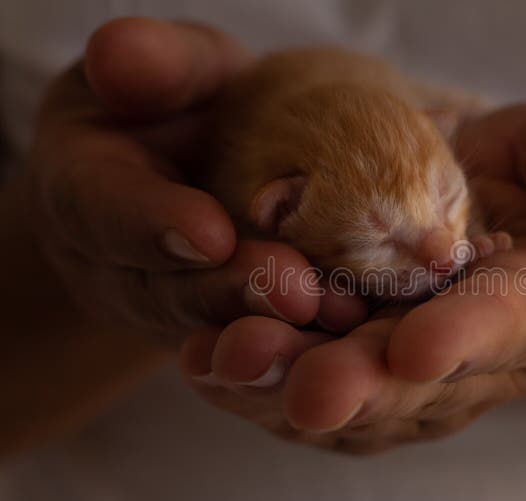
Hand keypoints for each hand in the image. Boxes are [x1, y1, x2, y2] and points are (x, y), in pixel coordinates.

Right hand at [22, 17, 365, 342]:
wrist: (197, 160)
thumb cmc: (182, 104)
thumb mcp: (167, 69)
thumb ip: (152, 64)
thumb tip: (119, 53)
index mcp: (85, 188)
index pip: (100, 208)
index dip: (151, 225)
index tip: (210, 236)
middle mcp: (118, 264)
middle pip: (163, 290)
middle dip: (232, 293)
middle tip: (299, 293)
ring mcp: (167, 304)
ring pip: (212, 328)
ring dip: (276, 326)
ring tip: (342, 315)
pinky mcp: (218, 324)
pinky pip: (254, 338)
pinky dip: (302, 337)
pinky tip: (355, 327)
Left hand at [179, 103, 525, 453]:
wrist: (511, 223)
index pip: (514, 325)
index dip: (467, 340)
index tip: (418, 349)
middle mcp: (483, 360)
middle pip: (420, 384)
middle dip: (361, 386)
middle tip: (306, 388)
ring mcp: (422, 376)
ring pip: (358, 397)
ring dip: (291, 387)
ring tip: (229, 362)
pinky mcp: (369, 370)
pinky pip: (316, 387)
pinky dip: (262, 381)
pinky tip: (207, 360)